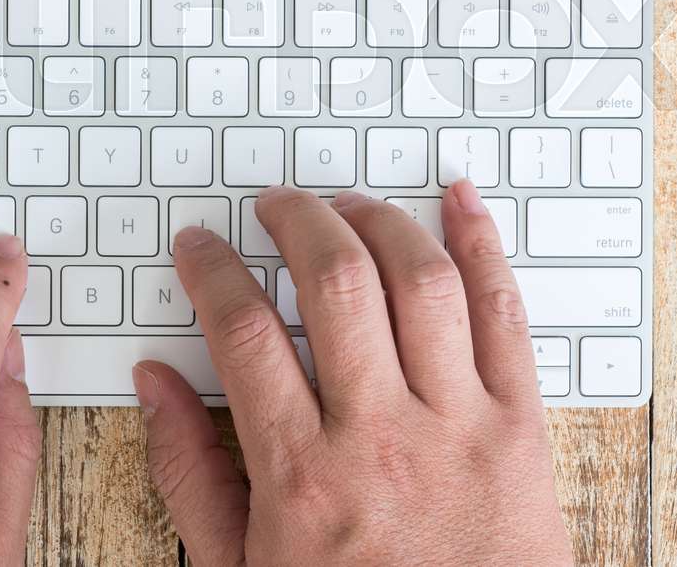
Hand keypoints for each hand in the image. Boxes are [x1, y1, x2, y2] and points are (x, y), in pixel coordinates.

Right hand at [133, 181, 572, 566]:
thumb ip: (190, 474)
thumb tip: (155, 386)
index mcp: (303, 475)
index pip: (244, 331)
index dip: (212, 269)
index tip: (201, 247)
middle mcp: (381, 438)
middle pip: (336, 282)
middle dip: (297, 220)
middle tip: (275, 206)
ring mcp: (459, 429)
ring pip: (420, 281)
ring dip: (379, 221)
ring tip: (348, 206)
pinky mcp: (521, 432)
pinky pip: (507, 317)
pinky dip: (483, 246)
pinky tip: (459, 201)